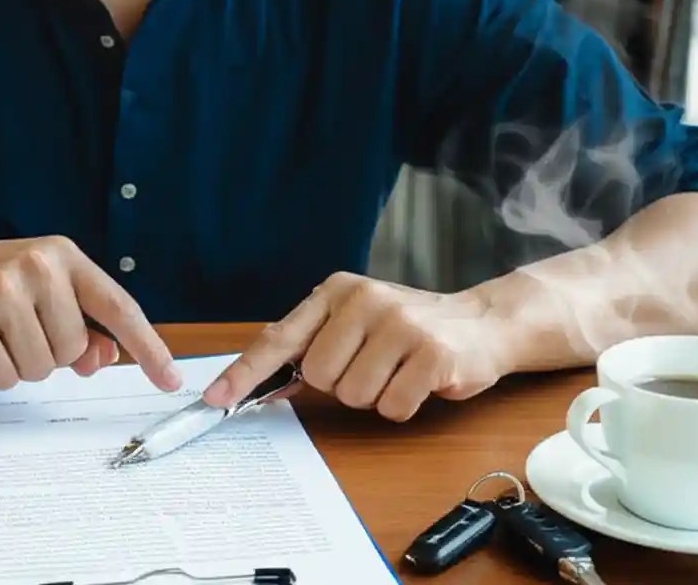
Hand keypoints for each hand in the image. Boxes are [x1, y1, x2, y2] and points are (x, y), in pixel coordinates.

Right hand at [0, 235, 180, 391]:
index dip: (148, 347)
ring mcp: (2, 288)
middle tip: (12, 330)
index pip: (118, 307)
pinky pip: (2, 378)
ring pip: (39, 370)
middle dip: (46, 356)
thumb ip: (77, 325)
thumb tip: (105, 357)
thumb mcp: (35, 294)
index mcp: (62, 256)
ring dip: (15, 365)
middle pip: (73, 351)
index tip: (171, 378)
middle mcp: (38, 265)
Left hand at [202, 272, 508, 420]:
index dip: (245, 372)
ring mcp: (400, 324)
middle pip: (319, 377)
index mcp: (336, 291)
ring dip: (376, 397)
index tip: (215, 399)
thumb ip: (310, 343)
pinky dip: (404, 405)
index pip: (280, 337)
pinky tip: (421, 381)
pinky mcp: (432, 353)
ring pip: (354, 396)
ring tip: (399, 371)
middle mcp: (365, 300)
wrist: (482, 323)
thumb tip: (254, 382)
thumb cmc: (408, 328)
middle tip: (374, 366)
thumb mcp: (354, 321)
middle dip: (343, 385)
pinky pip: (392, 406)